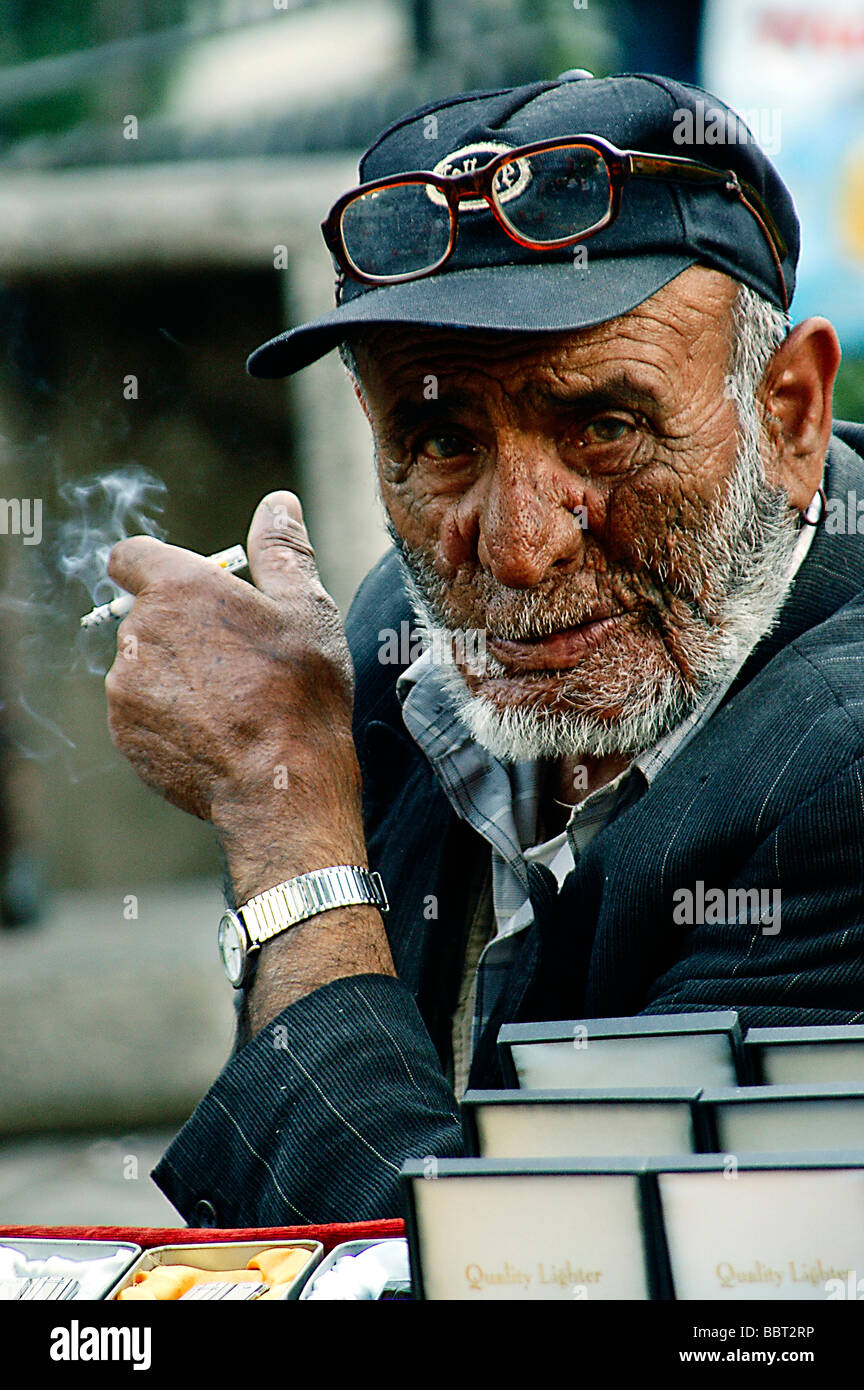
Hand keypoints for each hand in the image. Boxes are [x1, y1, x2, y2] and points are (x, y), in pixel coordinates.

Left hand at [105, 491, 366, 901]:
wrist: (281, 784)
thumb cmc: (300, 691)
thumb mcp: (306, 609)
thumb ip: (282, 550)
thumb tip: (277, 504)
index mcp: (177, 588)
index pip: (132, 556)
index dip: (159, 567)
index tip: (194, 591)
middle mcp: (137, 633)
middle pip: (145, 614)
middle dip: (182, 627)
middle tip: (238, 656)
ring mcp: (125, 688)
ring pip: (143, 665)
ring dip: (175, 672)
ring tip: (232, 700)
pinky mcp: (124, 735)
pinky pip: (142, 712)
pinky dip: (170, 715)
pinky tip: (216, 731)